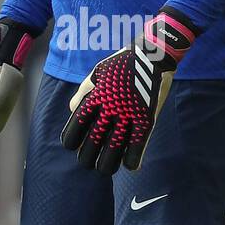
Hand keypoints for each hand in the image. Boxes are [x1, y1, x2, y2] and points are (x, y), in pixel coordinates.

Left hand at [60, 8, 197, 174]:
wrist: (152, 54)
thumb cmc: (123, 62)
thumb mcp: (98, 72)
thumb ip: (84, 91)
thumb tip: (72, 109)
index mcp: (94, 98)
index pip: (76, 126)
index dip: (72, 140)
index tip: (73, 146)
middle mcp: (109, 109)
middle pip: (93, 142)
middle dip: (87, 157)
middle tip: (87, 163)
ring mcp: (128, 115)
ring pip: (114, 148)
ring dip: (107, 163)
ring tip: (104, 170)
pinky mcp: (146, 118)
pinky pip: (138, 144)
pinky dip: (133, 159)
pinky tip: (130, 166)